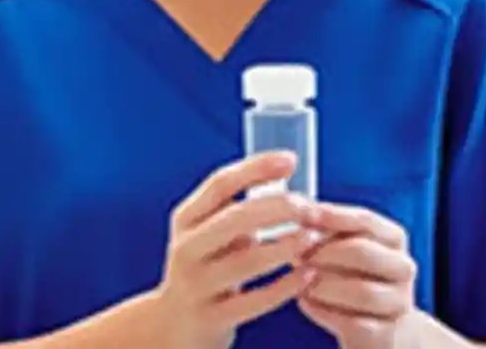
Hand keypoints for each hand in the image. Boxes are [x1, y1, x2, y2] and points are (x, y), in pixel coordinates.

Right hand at [154, 152, 322, 348]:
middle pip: (235, 219)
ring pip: (246, 261)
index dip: (256, 169)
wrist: (172, 325)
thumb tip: (290, 180)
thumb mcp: (207, 233)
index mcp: (187, 218)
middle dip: (279, 209)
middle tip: (310, 207)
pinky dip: (285, 287)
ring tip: (313, 238)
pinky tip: (308, 275)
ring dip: (286, 247)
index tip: (290, 160)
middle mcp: (186, 248)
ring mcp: (196, 284)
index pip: (220, 184)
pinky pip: (254, 301)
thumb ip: (238, 209)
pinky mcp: (210, 318)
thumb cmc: (206, 267)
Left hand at [298, 203, 418, 348]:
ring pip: (361, 292)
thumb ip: (325, 232)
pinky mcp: (386, 334)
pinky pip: (353, 322)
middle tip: (298, 256)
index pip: (365, 220)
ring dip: (323, 286)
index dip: (332, 216)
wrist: (381, 329)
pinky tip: (305, 302)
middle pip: (363, 252)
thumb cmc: (354, 279)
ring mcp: (398, 302)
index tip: (304, 215)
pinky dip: (323, 311)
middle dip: (325, 254)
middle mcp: (403, 267)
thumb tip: (300, 216)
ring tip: (301, 283)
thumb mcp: (344, 250)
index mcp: (393, 238)